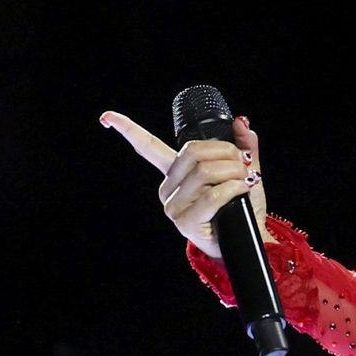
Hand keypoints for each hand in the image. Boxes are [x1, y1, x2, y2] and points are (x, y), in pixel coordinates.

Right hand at [100, 110, 265, 258]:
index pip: (148, 147)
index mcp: (176, 172)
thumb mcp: (244, 173)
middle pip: (193, 152)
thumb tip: (241, 123)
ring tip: (246, 180)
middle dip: (226, 153)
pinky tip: (242, 190)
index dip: (129, 130)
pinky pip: (211, 196)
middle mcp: (168, 187)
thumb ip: (243, 148)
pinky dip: (232, 189)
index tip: (108, 117)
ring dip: (233, 172)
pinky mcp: (184, 221)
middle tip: (243, 164)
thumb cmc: (242, 207)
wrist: (247, 238)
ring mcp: (173, 206)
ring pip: (204, 172)